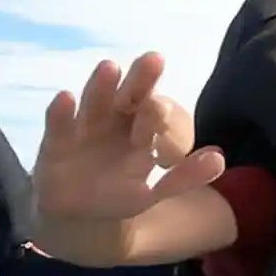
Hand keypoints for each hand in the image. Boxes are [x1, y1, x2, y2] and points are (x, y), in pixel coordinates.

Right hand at [32, 52, 226, 223]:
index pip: (153, 112)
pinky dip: (60, 112)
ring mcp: (84, 128)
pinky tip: (66, 98)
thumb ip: (184, 177)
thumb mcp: (154, 191)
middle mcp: (113, 120)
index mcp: (140, 129)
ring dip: (101, 86)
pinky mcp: (55, 142)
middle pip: (128, 96)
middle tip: (154, 59)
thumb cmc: (120, 194)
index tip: (162, 108)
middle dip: (140, 80)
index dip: (158, 111)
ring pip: (95, 103)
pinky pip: (59, 124)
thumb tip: (220, 159)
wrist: (79, 216)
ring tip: (110, 68)